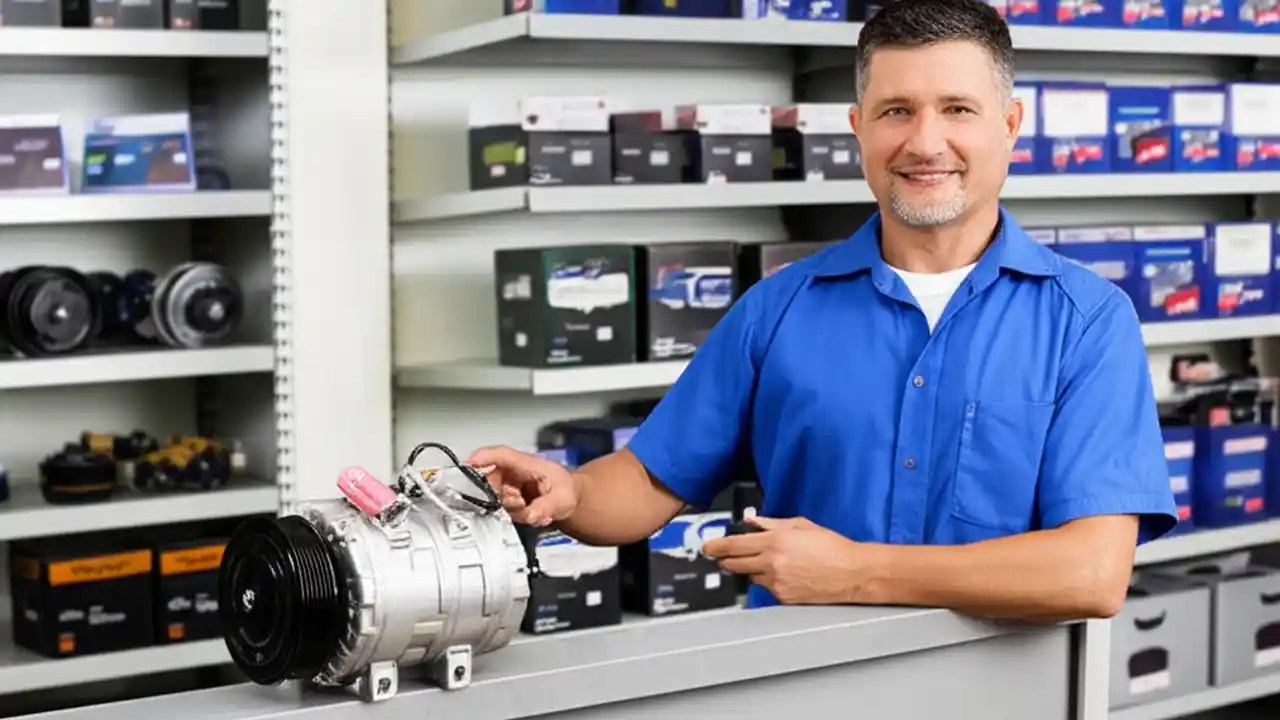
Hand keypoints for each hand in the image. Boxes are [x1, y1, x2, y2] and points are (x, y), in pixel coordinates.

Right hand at [465, 445, 579, 526]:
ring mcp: (507, 484)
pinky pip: (499, 507)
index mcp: (526, 463)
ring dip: (509, 508)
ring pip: (493, 497)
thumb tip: (530, 514)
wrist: (569, 499)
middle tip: (520, 504)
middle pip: (489, 479)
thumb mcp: (562, 500)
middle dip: (499, 497)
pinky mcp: (505, 497)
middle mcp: (513, 472)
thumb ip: (545, 508)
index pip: (500, 455)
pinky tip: (529, 513)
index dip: (482, 458)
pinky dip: (513, 514)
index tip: (467, 465)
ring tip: (531, 510)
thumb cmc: (565, 490)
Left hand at [702, 516, 873, 605]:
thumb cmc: (831, 547)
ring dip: (749, 570)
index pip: (734, 545)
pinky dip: (768, 581)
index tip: (706, 547)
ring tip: (765, 563)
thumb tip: (752, 520)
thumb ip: (772, 523)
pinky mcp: (783, 598)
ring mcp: (776, 582)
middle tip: (721, 556)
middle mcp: (772, 562)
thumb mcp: (800, 525)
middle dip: (725, 560)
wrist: (851, 573)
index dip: (715, 547)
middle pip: (734, 564)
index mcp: (775, 541)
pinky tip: (784, 574)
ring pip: (750, 577)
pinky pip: (766, 588)